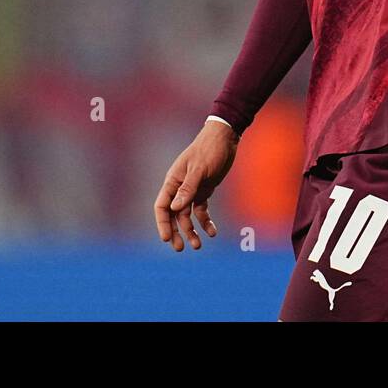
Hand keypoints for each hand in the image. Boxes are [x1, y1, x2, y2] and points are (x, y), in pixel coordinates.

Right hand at [154, 119, 238, 251]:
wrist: (224, 138)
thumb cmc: (209, 150)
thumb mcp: (199, 169)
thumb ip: (188, 188)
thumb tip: (175, 209)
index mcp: (173, 181)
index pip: (162, 207)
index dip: (163, 224)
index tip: (167, 239)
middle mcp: (179, 188)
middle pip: (173, 215)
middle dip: (176, 232)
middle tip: (181, 249)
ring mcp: (192, 190)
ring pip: (187, 216)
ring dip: (191, 230)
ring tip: (198, 245)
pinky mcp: (204, 190)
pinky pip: (201, 211)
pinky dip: (205, 222)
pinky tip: (212, 232)